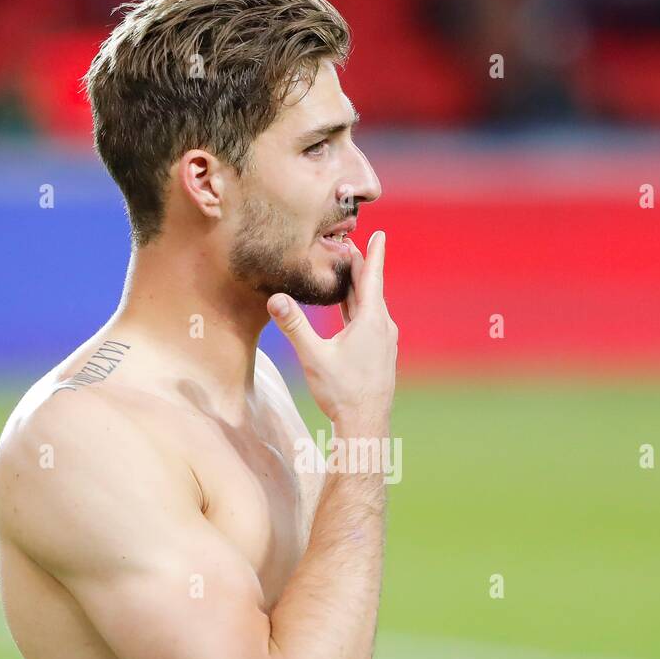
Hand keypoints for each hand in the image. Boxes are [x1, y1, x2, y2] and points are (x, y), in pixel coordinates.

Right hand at [267, 231, 396, 429]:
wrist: (366, 424)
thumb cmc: (342, 392)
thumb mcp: (314, 357)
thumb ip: (294, 326)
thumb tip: (275, 299)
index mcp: (372, 321)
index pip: (372, 278)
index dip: (373, 254)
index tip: (379, 234)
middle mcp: (383, 328)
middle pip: (370, 290)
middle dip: (360, 268)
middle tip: (349, 247)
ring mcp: (384, 343)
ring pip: (370, 307)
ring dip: (359, 289)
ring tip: (348, 273)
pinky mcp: (380, 355)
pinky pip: (370, 322)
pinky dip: (360, 308)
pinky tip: (350, 312)